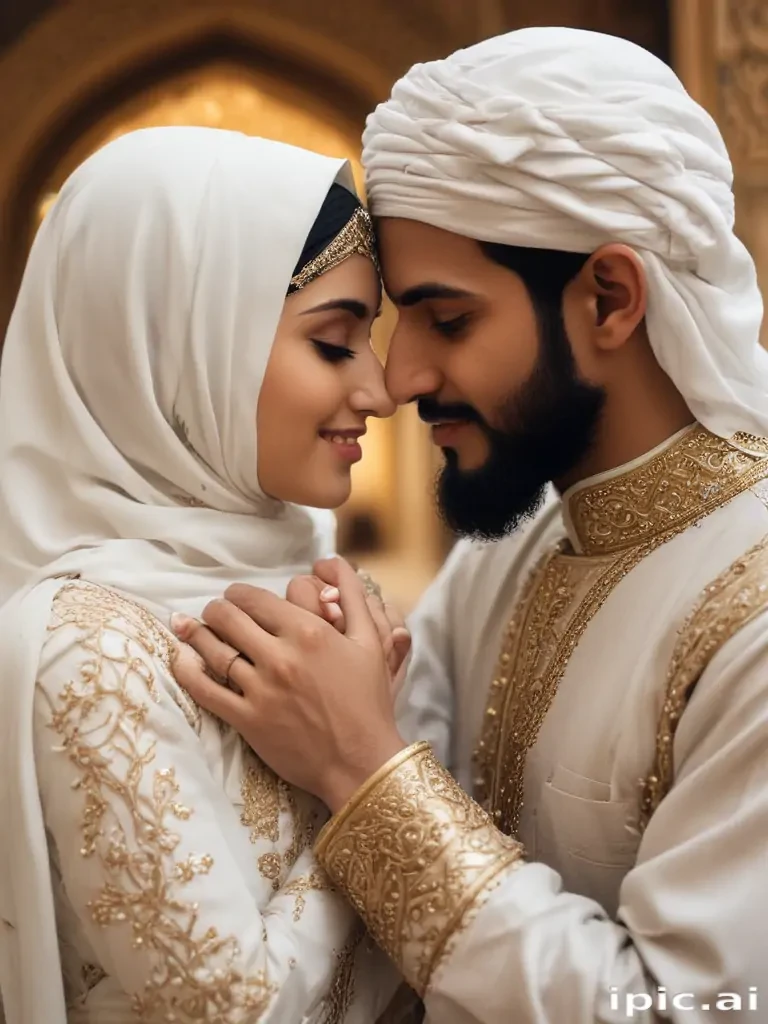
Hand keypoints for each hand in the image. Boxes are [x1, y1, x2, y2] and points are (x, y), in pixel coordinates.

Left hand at [171, 558, 405, 811]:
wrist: (361, 761)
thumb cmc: (368, 700)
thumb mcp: (370, 641)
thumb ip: (353, 595)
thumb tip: (332, 560)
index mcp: (309, 631)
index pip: (255, 598)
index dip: (239, 594)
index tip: (237, 598)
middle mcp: (281, 657)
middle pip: (228, 617)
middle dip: (215, 610)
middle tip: (215, 612)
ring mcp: (261, 690)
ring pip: (213, 650)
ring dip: (197, 634)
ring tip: (191, 628)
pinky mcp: (249, 720)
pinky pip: (206, 690)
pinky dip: (187, 671)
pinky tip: (181, 660)